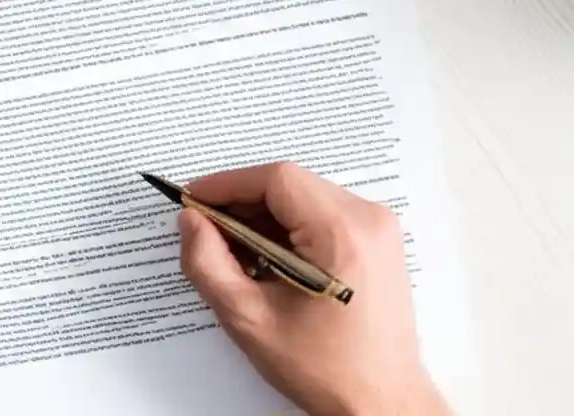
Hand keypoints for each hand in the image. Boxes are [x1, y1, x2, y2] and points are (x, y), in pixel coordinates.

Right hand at [178, 163, 447, 415]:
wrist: (382, 401)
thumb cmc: (326, 369)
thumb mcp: (251, 319)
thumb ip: (209, 264)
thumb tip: (191, 222)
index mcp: (343, 233)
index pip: (277, 180)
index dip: (228, 184)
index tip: (193, 200)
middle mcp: (368, 219)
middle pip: (291, 185)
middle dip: (242, 202)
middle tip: (206, 229)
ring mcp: (379, 229)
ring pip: (306, 198)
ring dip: (264, 216)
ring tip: (234, 251)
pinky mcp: (378, 242)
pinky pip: (324, 215)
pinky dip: (289, 228)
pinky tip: (266, 258)